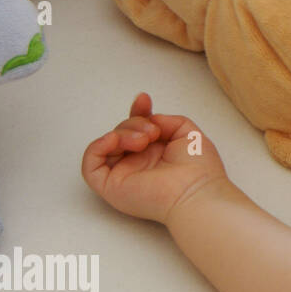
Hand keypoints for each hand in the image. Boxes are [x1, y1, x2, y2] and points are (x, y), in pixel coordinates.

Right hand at [81, 92, 231, 225]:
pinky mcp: (111, 187)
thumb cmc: (200, 169)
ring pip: (107, 144)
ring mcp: (124, 175)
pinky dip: (97, 146)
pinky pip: (90, 166)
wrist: (197, 192)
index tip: (145, 100)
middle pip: (122, 132)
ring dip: (122, 133)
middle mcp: (139, 163)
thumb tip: (148, 119)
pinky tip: (115, 140)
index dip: (138, 112)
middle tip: (152, 133)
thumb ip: (164, 120)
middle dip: (134, 123)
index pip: (137, 128)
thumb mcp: (186, 132)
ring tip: (144, 140)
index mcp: (156, 152)